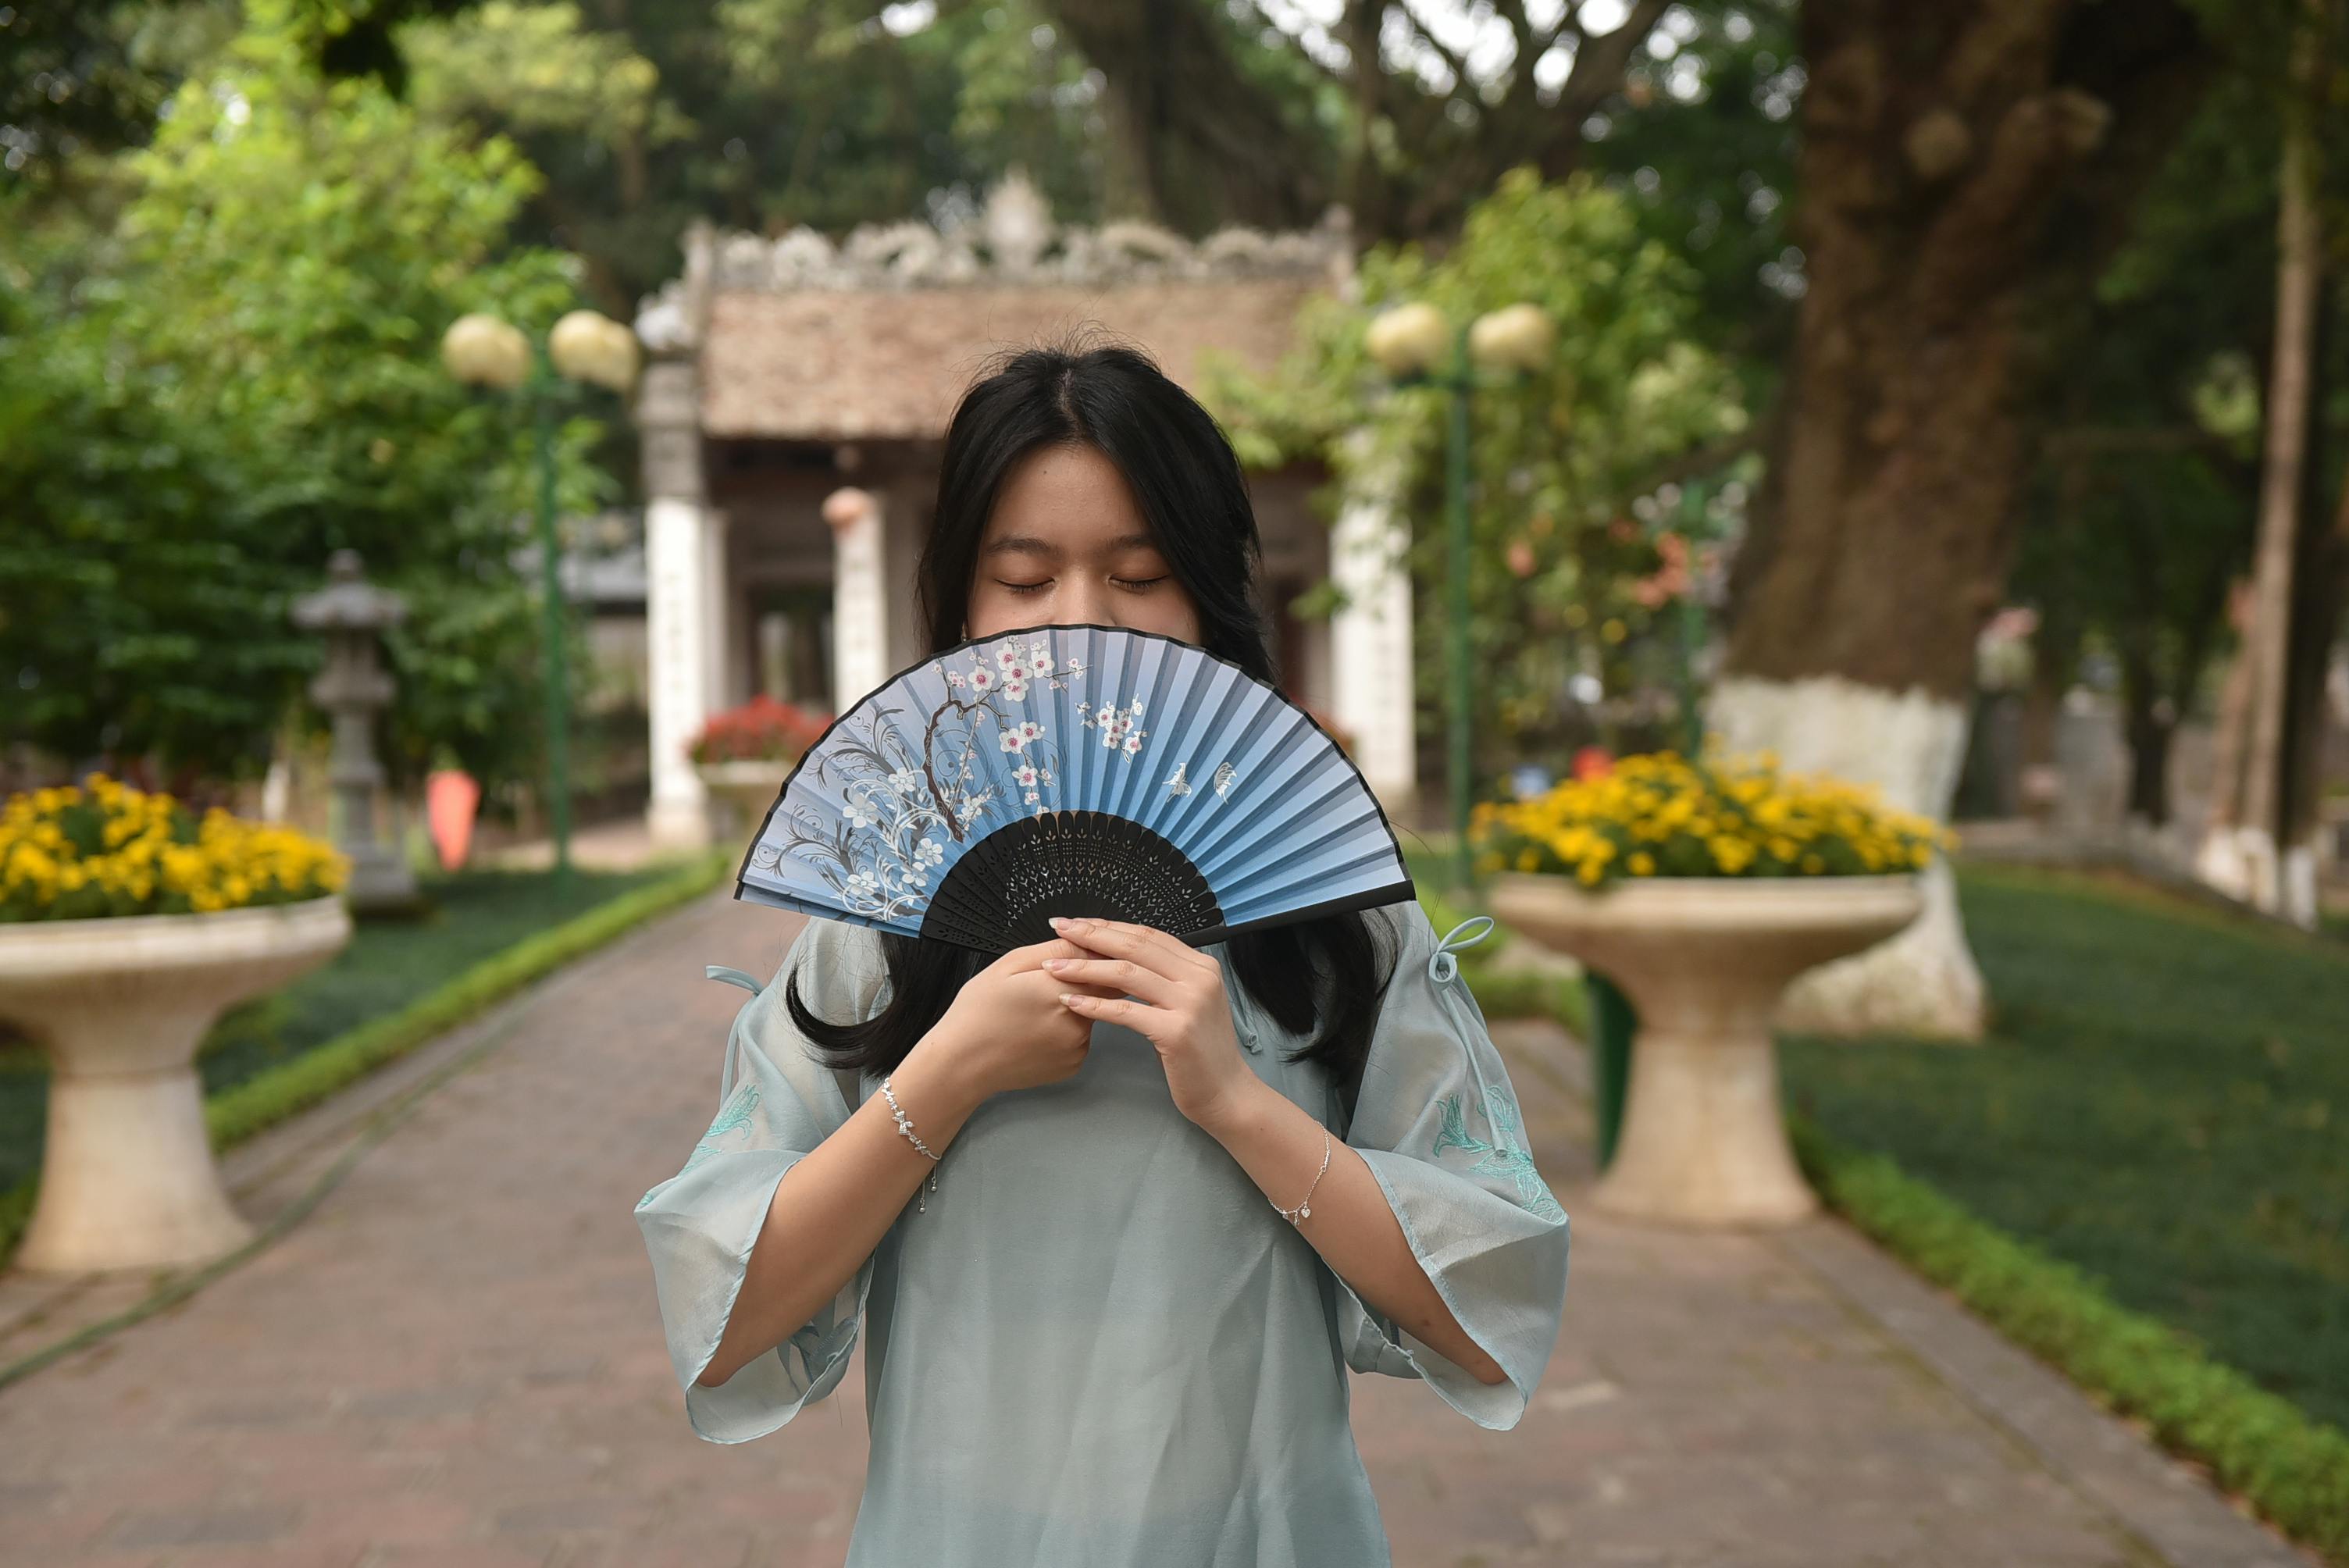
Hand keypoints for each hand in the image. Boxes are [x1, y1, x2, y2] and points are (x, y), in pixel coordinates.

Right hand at [920, 936, 1125, 1102]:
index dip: (1095, 955)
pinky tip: (1037, 1032)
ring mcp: (1077, 1046)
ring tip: (1036, 1010)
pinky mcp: (1073, 1064)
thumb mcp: (1008, 965)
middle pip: (1102, 989)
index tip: (1076, 954)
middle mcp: (1077, 1020)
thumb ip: (1054, 949)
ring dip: (1075, 1006)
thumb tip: (1086, 938)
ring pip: (1090, 1014)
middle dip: (1084, 980)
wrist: (963, 1063)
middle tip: (1046, 986)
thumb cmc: (978, 1011)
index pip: (1104, 963)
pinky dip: (1066, 1031)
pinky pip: (1079, 1038)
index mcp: (1061, 988)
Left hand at [1041, 916, 1259, 1132]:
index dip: (1109, 926)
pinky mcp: (1176, 1032)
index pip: (1148, 935)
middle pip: (1135, 946)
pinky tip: (1071, 1001)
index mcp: (1202, 965)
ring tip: (1053, 968)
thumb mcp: (1189, 1003)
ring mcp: (1190, 1003)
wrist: (1226, 1093)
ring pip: (1127, 974)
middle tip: (1059, 928)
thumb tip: (1122, 956)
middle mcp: (1199, 977)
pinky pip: (1125, 1012)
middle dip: (1091, 935)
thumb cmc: (1200, 1052)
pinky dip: (1095, 1005)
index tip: (1076, 923)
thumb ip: (1166, 977)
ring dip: (1084, 968)